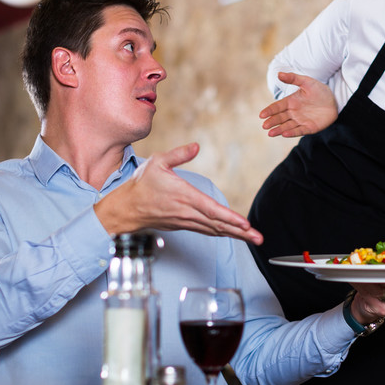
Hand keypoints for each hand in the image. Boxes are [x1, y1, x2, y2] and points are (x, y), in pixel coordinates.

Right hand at [94, 143, 263, 244]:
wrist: (125, 209)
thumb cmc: (141, 185)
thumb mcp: (157, 162)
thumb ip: (179, 154)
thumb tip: (196, 146)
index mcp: (183, 196)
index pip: (211, 209)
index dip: (229, 218)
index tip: (245, 224)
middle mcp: (186, 212)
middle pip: (218, 225)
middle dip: (240, 232)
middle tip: (259, 238)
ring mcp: (185, 221)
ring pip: (214, 230)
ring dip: (235, 235)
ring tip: (253, 238)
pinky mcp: (183, 225)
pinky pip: (207, 231)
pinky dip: (222, 233)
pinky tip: (233, 234)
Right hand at [260, 72, 337, 137]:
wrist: (335, 99)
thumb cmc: (319, 90)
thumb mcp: (306, 82)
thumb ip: (293, 78)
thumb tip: (279, 74)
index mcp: (290, 102)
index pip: (277, 107)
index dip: (269, 111)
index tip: (261, 115)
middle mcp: (293, 113)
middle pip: (280, 118)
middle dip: (272, 122)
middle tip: (264, 126)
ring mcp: (301, 121)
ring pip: (287, 126)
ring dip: (279, 130)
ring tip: (271, 133)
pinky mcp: (310, 128)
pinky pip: (300, 131)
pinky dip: (292, 132)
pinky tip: (284, 134)